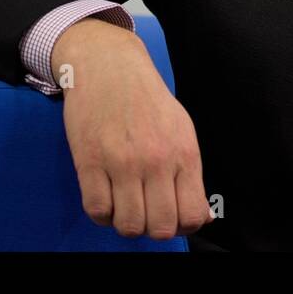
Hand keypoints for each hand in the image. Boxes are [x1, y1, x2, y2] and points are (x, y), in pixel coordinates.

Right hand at [53, 17, 213, 239]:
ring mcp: (122, 162)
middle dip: (153, 228)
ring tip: (124, 203)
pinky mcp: (90, 161)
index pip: (192, 216)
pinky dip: (102, 214)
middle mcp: (156, 161)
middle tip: (145, 211)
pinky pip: (97, 210)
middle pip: (161, 227)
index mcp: (184, 154)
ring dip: (125, 222)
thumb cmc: (147, 100)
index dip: (182, 226)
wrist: (109, 66)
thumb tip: (202, 217)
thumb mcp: (181, 131)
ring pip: (129, 225)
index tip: (171, 215)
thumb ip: (191, 175)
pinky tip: (105, 195)